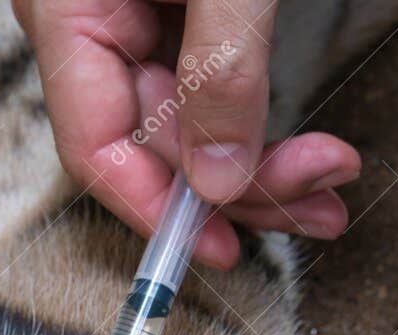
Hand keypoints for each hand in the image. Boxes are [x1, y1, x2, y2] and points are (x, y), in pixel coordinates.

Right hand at [13, 0, 361, 267]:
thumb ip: (220, 67)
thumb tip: (219, 182)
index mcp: (67, 13)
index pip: (94, 147)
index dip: (159, 209)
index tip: (223, 248)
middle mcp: (88, 25)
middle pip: (152, 146)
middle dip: (240, 185)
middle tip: (316, 208)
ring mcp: (129, 19)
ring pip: (187, 125)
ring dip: (260, 163)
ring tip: (330, 182)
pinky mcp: (171, 13)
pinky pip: (205, 91)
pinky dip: (254, 121)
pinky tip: (303, 151)